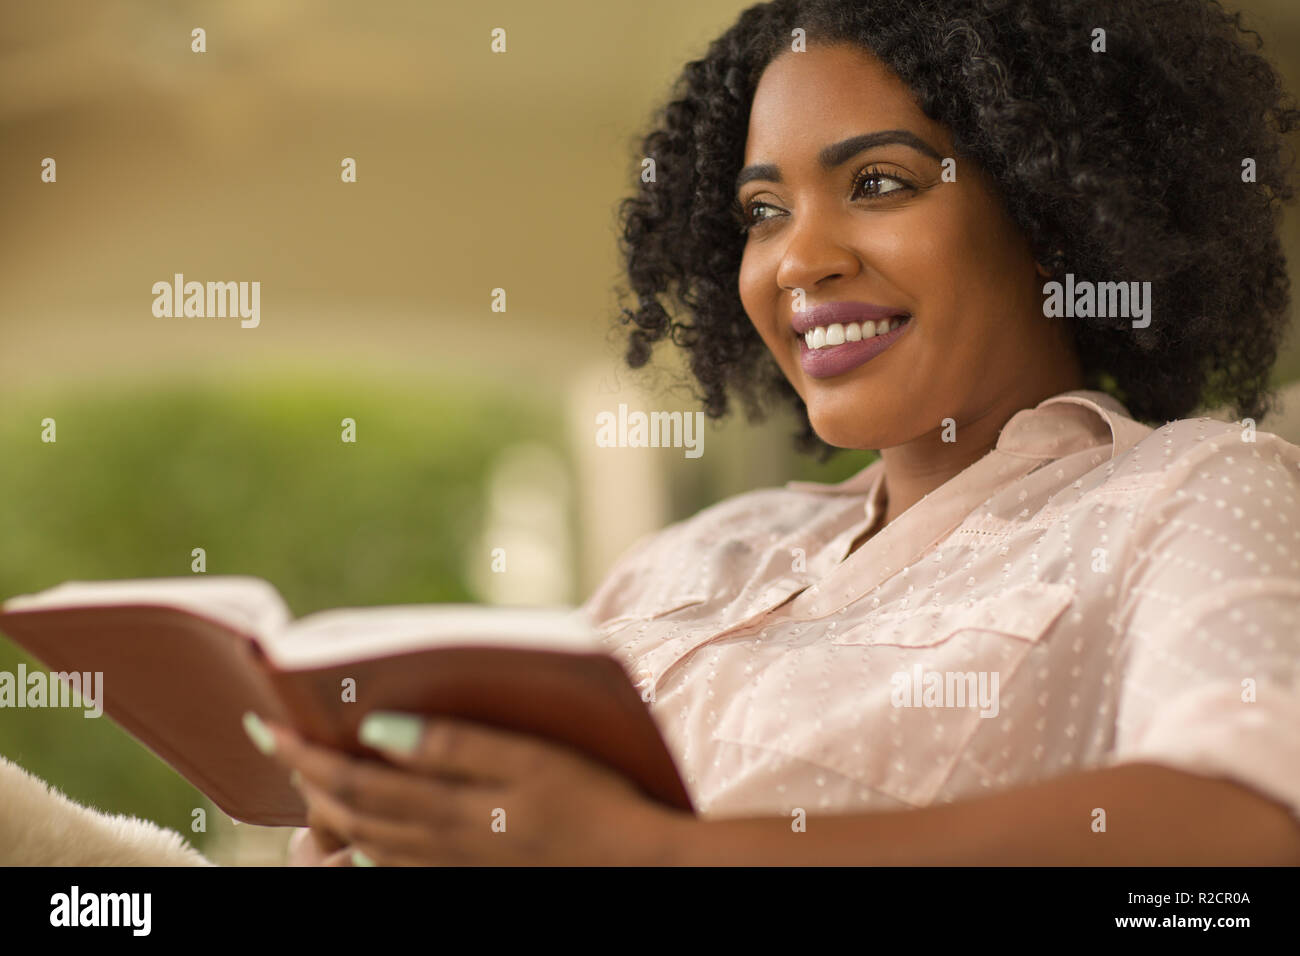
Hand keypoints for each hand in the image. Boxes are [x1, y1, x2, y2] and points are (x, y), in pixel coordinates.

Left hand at [247, 712, 686, 865]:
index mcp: (449, 806)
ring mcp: (451, 865)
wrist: (633, 863)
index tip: (267, 723)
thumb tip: (377, 727)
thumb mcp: (529, 758)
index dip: (305, 754)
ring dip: (328, 813)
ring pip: (366, 843)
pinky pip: (396, 865)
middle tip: (276, 744)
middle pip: (352, 812)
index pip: (354, 779)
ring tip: (308, 783)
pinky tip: (361, 836)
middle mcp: (438, 843)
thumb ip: (453, 743)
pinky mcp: (469, 874)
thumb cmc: (590, 799)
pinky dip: (364, 847)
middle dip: (307, 779)